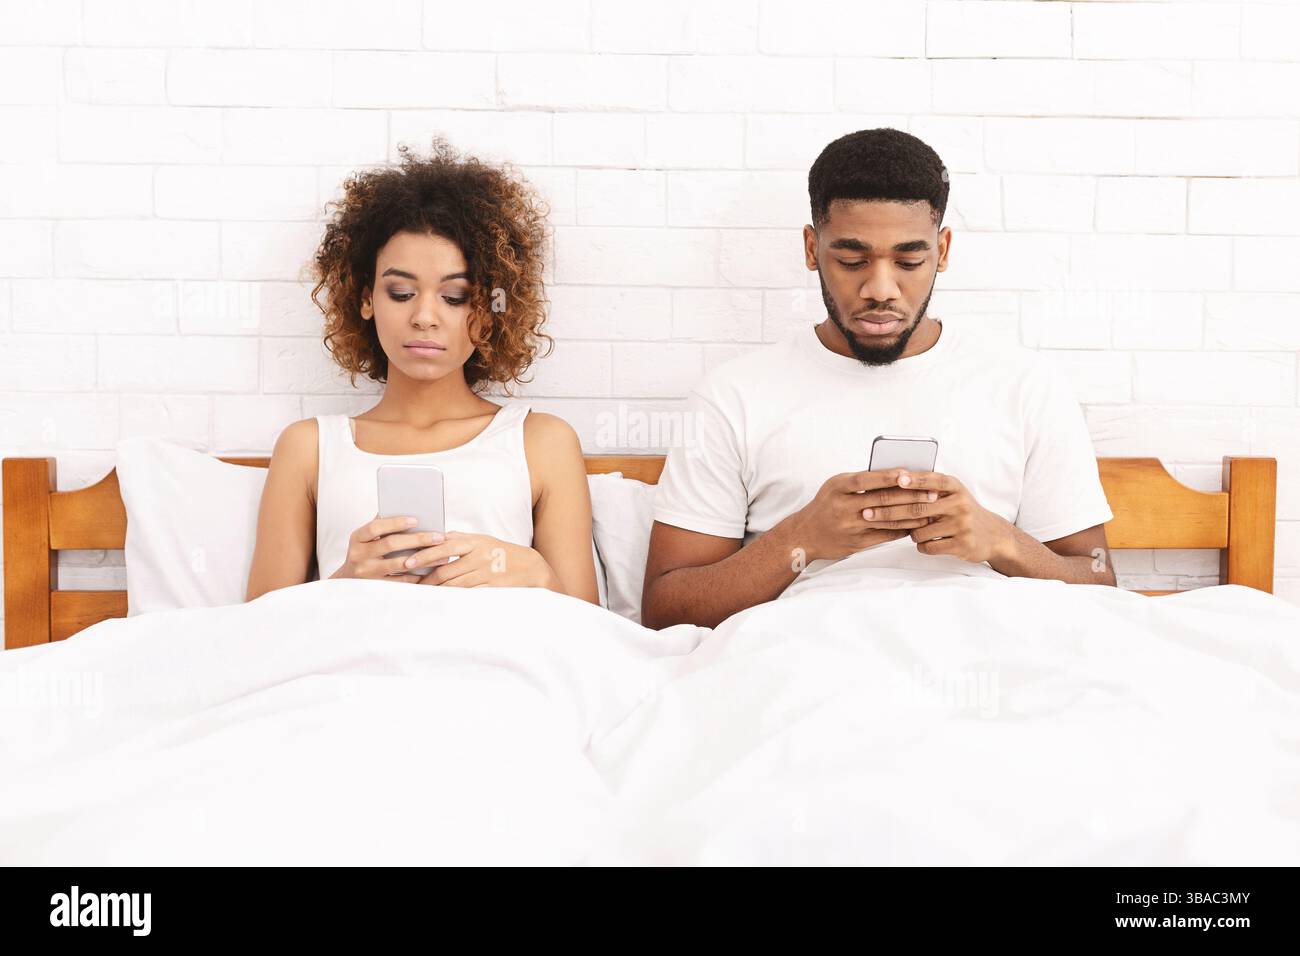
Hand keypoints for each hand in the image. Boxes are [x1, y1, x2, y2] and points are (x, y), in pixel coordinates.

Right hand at [329, 515, 444, 582]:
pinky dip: (417, 575)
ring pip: (400, 564)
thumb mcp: (365, 538)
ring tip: (442, 555)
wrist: (347, 581)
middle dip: (418, 539)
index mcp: (357, 538)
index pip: (376, 527)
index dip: (396, 523)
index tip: (416, 520)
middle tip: (439, 537)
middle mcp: (359, 554)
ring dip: (424, 559)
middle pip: (391, 544)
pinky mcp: (376, 586)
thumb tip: (408, 508)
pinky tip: (432, 570)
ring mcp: (367, 572)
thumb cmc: (364, 552)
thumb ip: (382, 525)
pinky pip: (401, 581)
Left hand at [401, 532, 559, 589]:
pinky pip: (467, 595)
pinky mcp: (491, 588)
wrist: (531, 568)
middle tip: (410, 583)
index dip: (424, 555)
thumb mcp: (484, 540)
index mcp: (475, 542)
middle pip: (445, 570)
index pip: (443, 547)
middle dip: (425, 578)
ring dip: (436, 591)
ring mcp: (486, 574)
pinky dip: (452, 598)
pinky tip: (442, 600)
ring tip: (422, 593)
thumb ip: (461, 539)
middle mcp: (480, 556)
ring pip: (453, 585)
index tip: (408, 561)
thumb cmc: (503, 552)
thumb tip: (437, 536)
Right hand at [788, 468, 944, 562]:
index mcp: (838, 487)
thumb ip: (861, 480)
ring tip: (930, 508)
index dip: (889, 476)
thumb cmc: (826, 505)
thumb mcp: (836, 486)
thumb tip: (896, 474)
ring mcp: (850, 527)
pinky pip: (886, 535)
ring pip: (888, 519)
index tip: (910, 473)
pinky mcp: (856, 543)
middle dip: (911, 495)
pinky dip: (903, 529)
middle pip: (882, 500)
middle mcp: (843, 506)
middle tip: (932, 492)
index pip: (867, 479)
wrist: (804, 535)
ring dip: (912, 514)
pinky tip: (916, 524)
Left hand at [863, 470, 1014, 564]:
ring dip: (908, 533)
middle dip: (887, 511)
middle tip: (865, 513)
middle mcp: (959, 503)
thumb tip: (892, 481)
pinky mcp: (962, 544)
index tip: (895, 479)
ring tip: (909, 530)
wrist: (991, 535)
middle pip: (917, 507)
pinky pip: (929, 547)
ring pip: (920, 531)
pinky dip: (921, 546)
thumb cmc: (960, 510)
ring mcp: (961, 525)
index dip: (913, 480)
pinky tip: (924, 542)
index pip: (931, 480)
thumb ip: (929, 487)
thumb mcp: (951, 493)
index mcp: (954, 487)